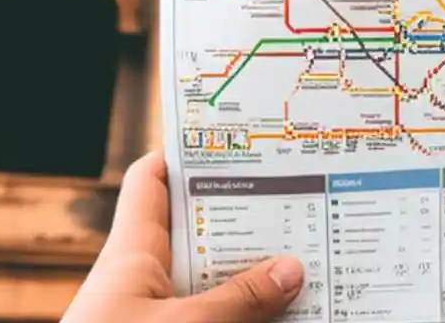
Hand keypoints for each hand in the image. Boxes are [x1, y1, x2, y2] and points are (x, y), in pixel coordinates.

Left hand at [62, 152, 305, 322]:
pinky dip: (248, 314)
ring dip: (256, 273)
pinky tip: (290, 312)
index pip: (153, 180)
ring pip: (214, 281)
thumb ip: (238, 298)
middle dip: (250, 219)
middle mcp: (143, 276)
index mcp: (132, 251)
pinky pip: (214, 316)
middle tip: (305, 201)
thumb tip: (292, 268)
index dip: (190, 153)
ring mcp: (154, 313)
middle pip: (201, 230)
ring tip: (312, 258)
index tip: (243, 139)